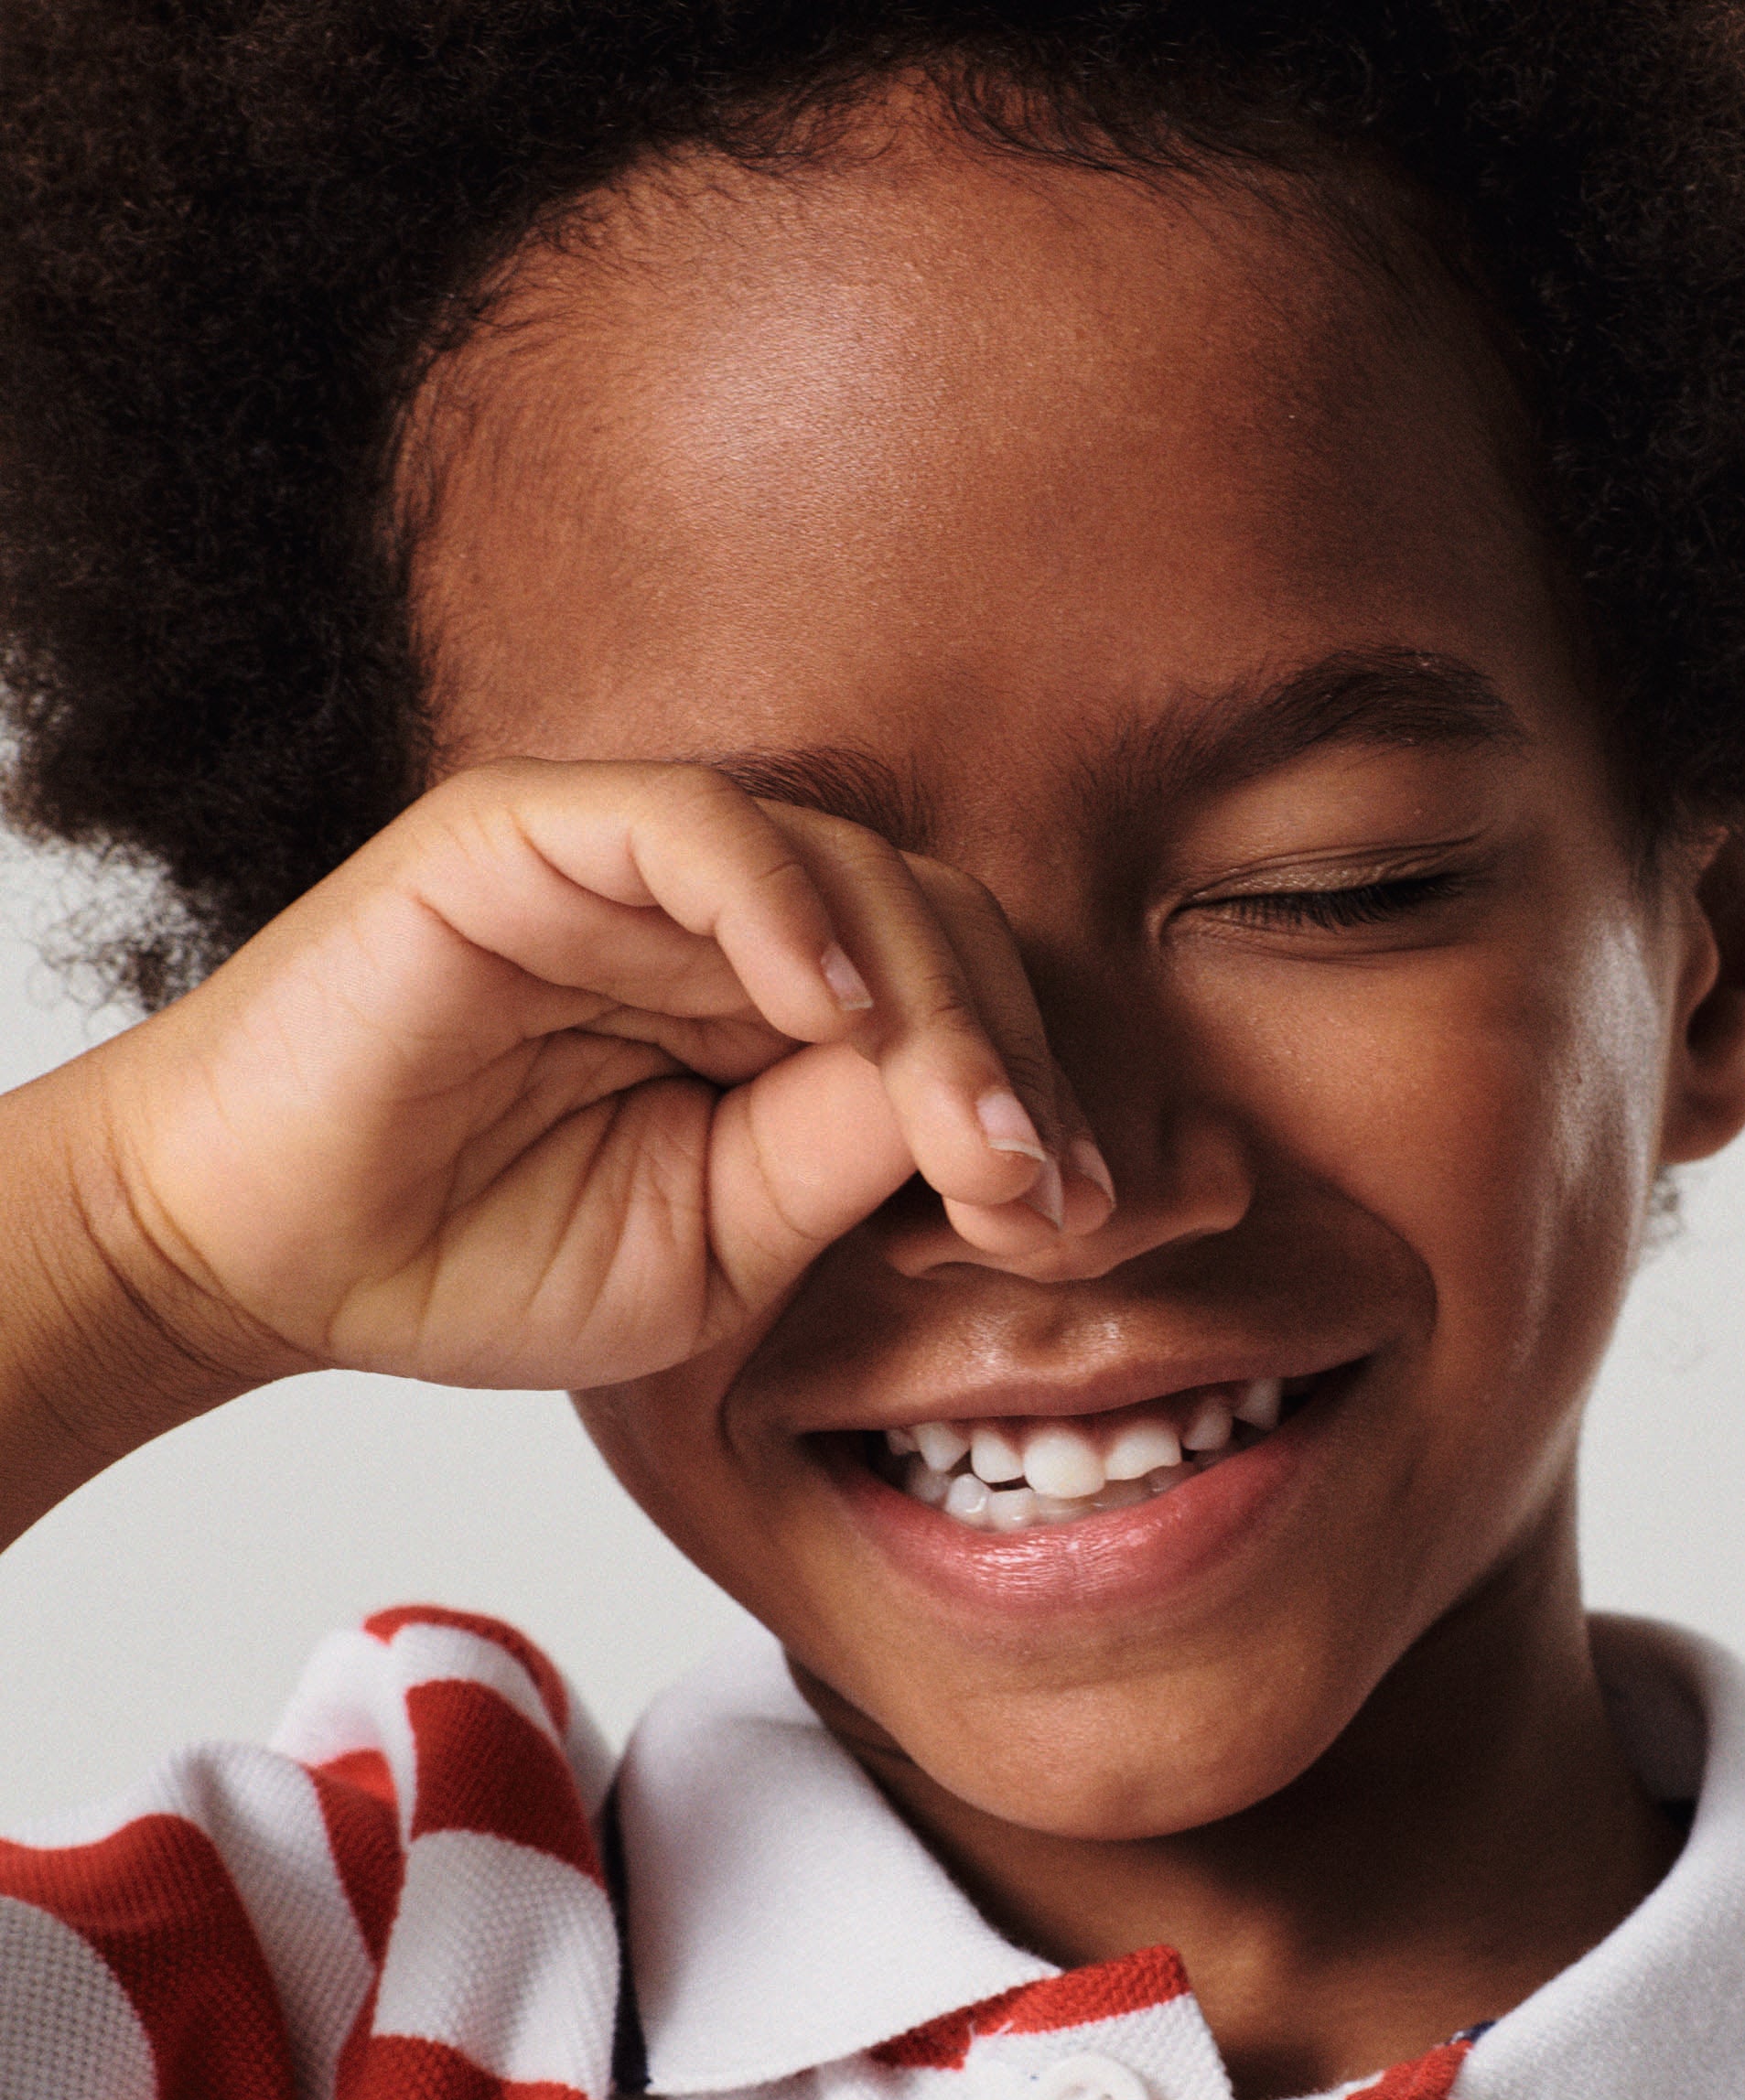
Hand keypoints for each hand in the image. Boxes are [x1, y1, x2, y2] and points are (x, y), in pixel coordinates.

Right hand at [54, 757, 1110, 1394]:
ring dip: (939, 1006)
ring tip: (972, 1135)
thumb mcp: (722, 1243)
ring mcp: (641, 867)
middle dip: (1019, 1064)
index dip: (1047, 1100)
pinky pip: (699, 826)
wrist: (272, 1256)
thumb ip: (852, 1163)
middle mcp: (736, 925)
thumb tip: (1020, 1135)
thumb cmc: (482, 1253)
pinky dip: (785, 905)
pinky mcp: (536, 831)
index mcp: (785, 1017)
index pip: (968, 1010)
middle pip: (944, 930)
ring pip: (853, 870)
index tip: (1099, 1216)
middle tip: (1049, 1190)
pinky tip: (836, 1014)